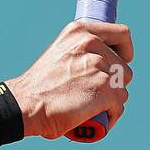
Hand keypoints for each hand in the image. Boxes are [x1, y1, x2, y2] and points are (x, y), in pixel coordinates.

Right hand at [4, 20, 133, 139]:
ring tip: (91, 107)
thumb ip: (82, 52)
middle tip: (93, 94)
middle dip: (113, 83)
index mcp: (79, 31)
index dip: (124, 51)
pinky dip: (110, 115)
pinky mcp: (104, 91)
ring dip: (111, 100)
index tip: (120, 62)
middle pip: (124, 68)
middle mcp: (90, 44)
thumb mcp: (59, 54)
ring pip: (122, 89)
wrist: (25, 104)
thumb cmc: (39, 86)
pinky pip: (119, 106)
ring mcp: (99, 67)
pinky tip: (95, 118)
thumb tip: (105, 63)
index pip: (122, 34)